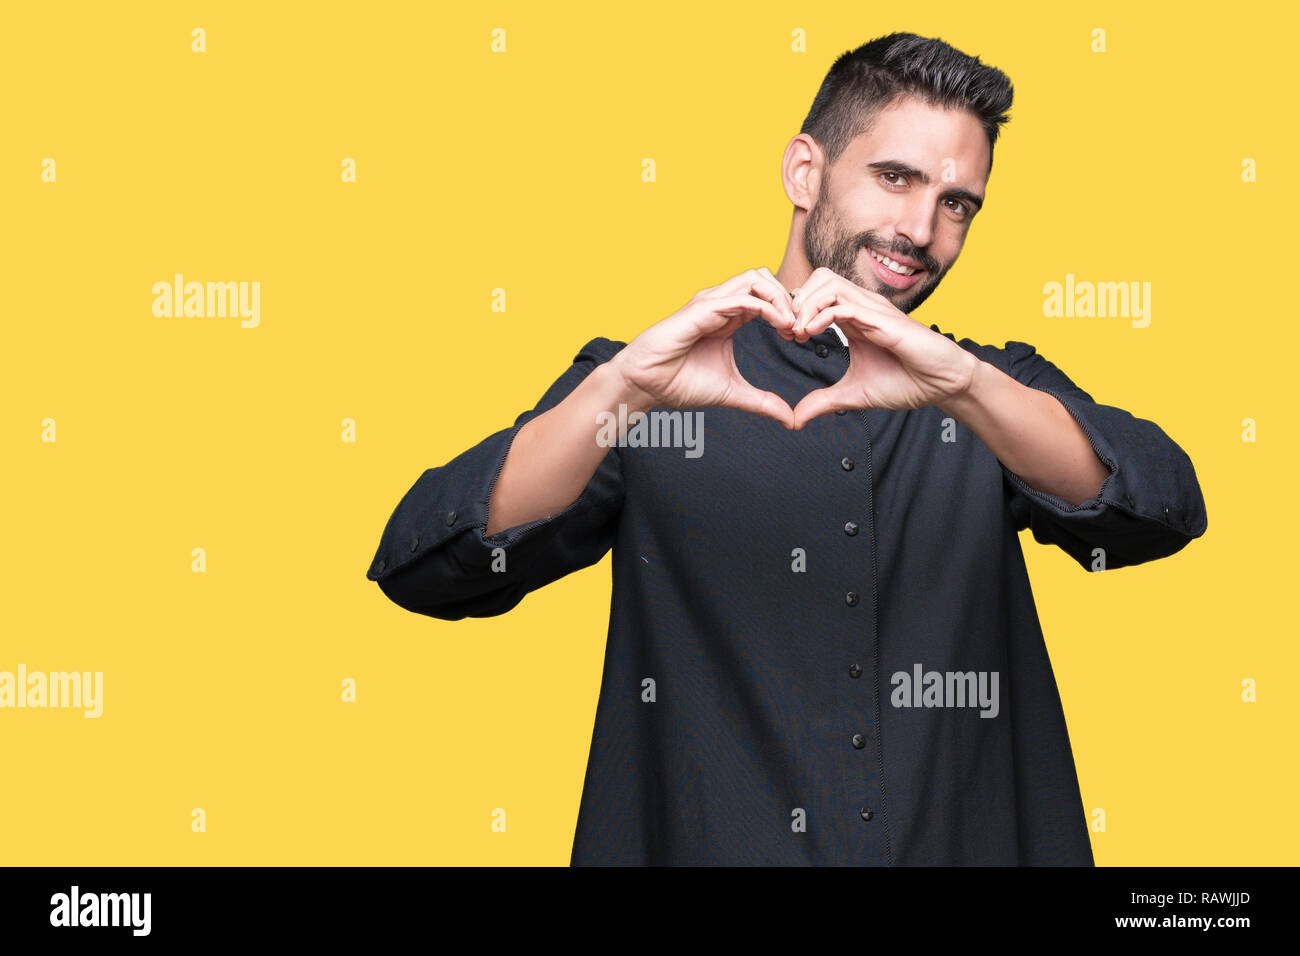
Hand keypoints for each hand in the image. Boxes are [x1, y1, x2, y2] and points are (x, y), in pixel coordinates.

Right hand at [610, 267, 797, 427]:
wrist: (647, 385)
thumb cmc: (679, 383)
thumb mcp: (733, 393)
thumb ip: (762, 402)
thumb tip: (790, 419)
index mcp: (728, 316)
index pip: (766, 296)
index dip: (789, 311)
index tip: (800, 337)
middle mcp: (720, 303)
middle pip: (764, 278)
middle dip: (789, 299)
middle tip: (801, 328)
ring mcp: (711, 303)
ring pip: (755, 278)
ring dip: (780, 298)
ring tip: (791, 326)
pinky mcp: (702, 309)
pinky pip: (742, 298)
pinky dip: (766, 307)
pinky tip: (779, 325)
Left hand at [788, 267, 978, 427]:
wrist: (943, 385)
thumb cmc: (907, 382)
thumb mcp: (854, 394)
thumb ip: (824, 401)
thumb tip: (796, 418)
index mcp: (854, 318)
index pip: (816, 295)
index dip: (795, 310)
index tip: (785, 336)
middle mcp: (862, 307)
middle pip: (818, 278)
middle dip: (796, 301)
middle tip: (788, 331)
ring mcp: (873, 310)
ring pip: (828, 283)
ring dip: (805, 305)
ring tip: (798, 332)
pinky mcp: (884, 320)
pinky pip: (845, 305)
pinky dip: (821, 315)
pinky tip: (811, 334)